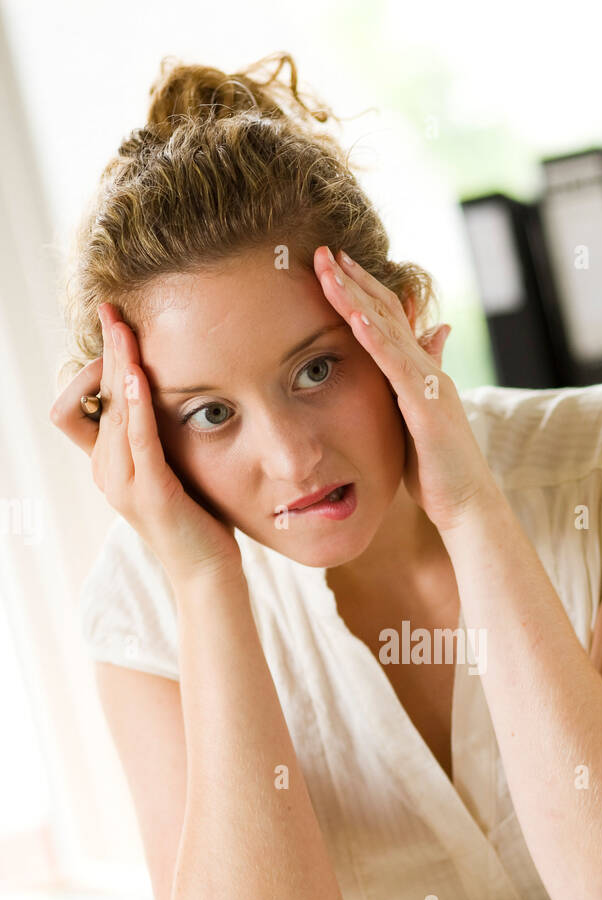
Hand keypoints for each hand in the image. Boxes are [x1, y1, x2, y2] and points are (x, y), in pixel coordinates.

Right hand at [49, 303, 242, 590]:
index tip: (116, 331)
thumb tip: (169, 391)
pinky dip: (134, 405)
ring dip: (117, 366)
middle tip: (113, 310)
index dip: (91, 366)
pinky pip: (137, 439)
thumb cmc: (198, 520)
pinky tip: (138, 375)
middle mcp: (106, 472)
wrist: (207, 573)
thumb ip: (160, 435)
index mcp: (108, 464)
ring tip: (124, 329)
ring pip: (110, 411)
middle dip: (104, 351)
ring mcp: (123, 485)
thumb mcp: (172, 467)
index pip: (80, 403)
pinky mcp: (150, 493)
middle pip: (92, 397)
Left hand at [313, 246, 497, 532]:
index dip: (362, 290)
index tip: (333, 267)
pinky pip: (396, 364)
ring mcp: (428, 383)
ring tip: (329, 268)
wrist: (468, 504)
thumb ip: (412, 389)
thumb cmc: (440, 472)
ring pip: (388, 329)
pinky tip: (354, 315)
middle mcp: (426, 368)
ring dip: (357, 296)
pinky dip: (375, 337)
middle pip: (387, 311)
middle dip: (354, 279)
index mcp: (419, 373)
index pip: (389, 319)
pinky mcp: (426, 405)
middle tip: (323, 250)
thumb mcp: (418, 423)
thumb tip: (430, 346)